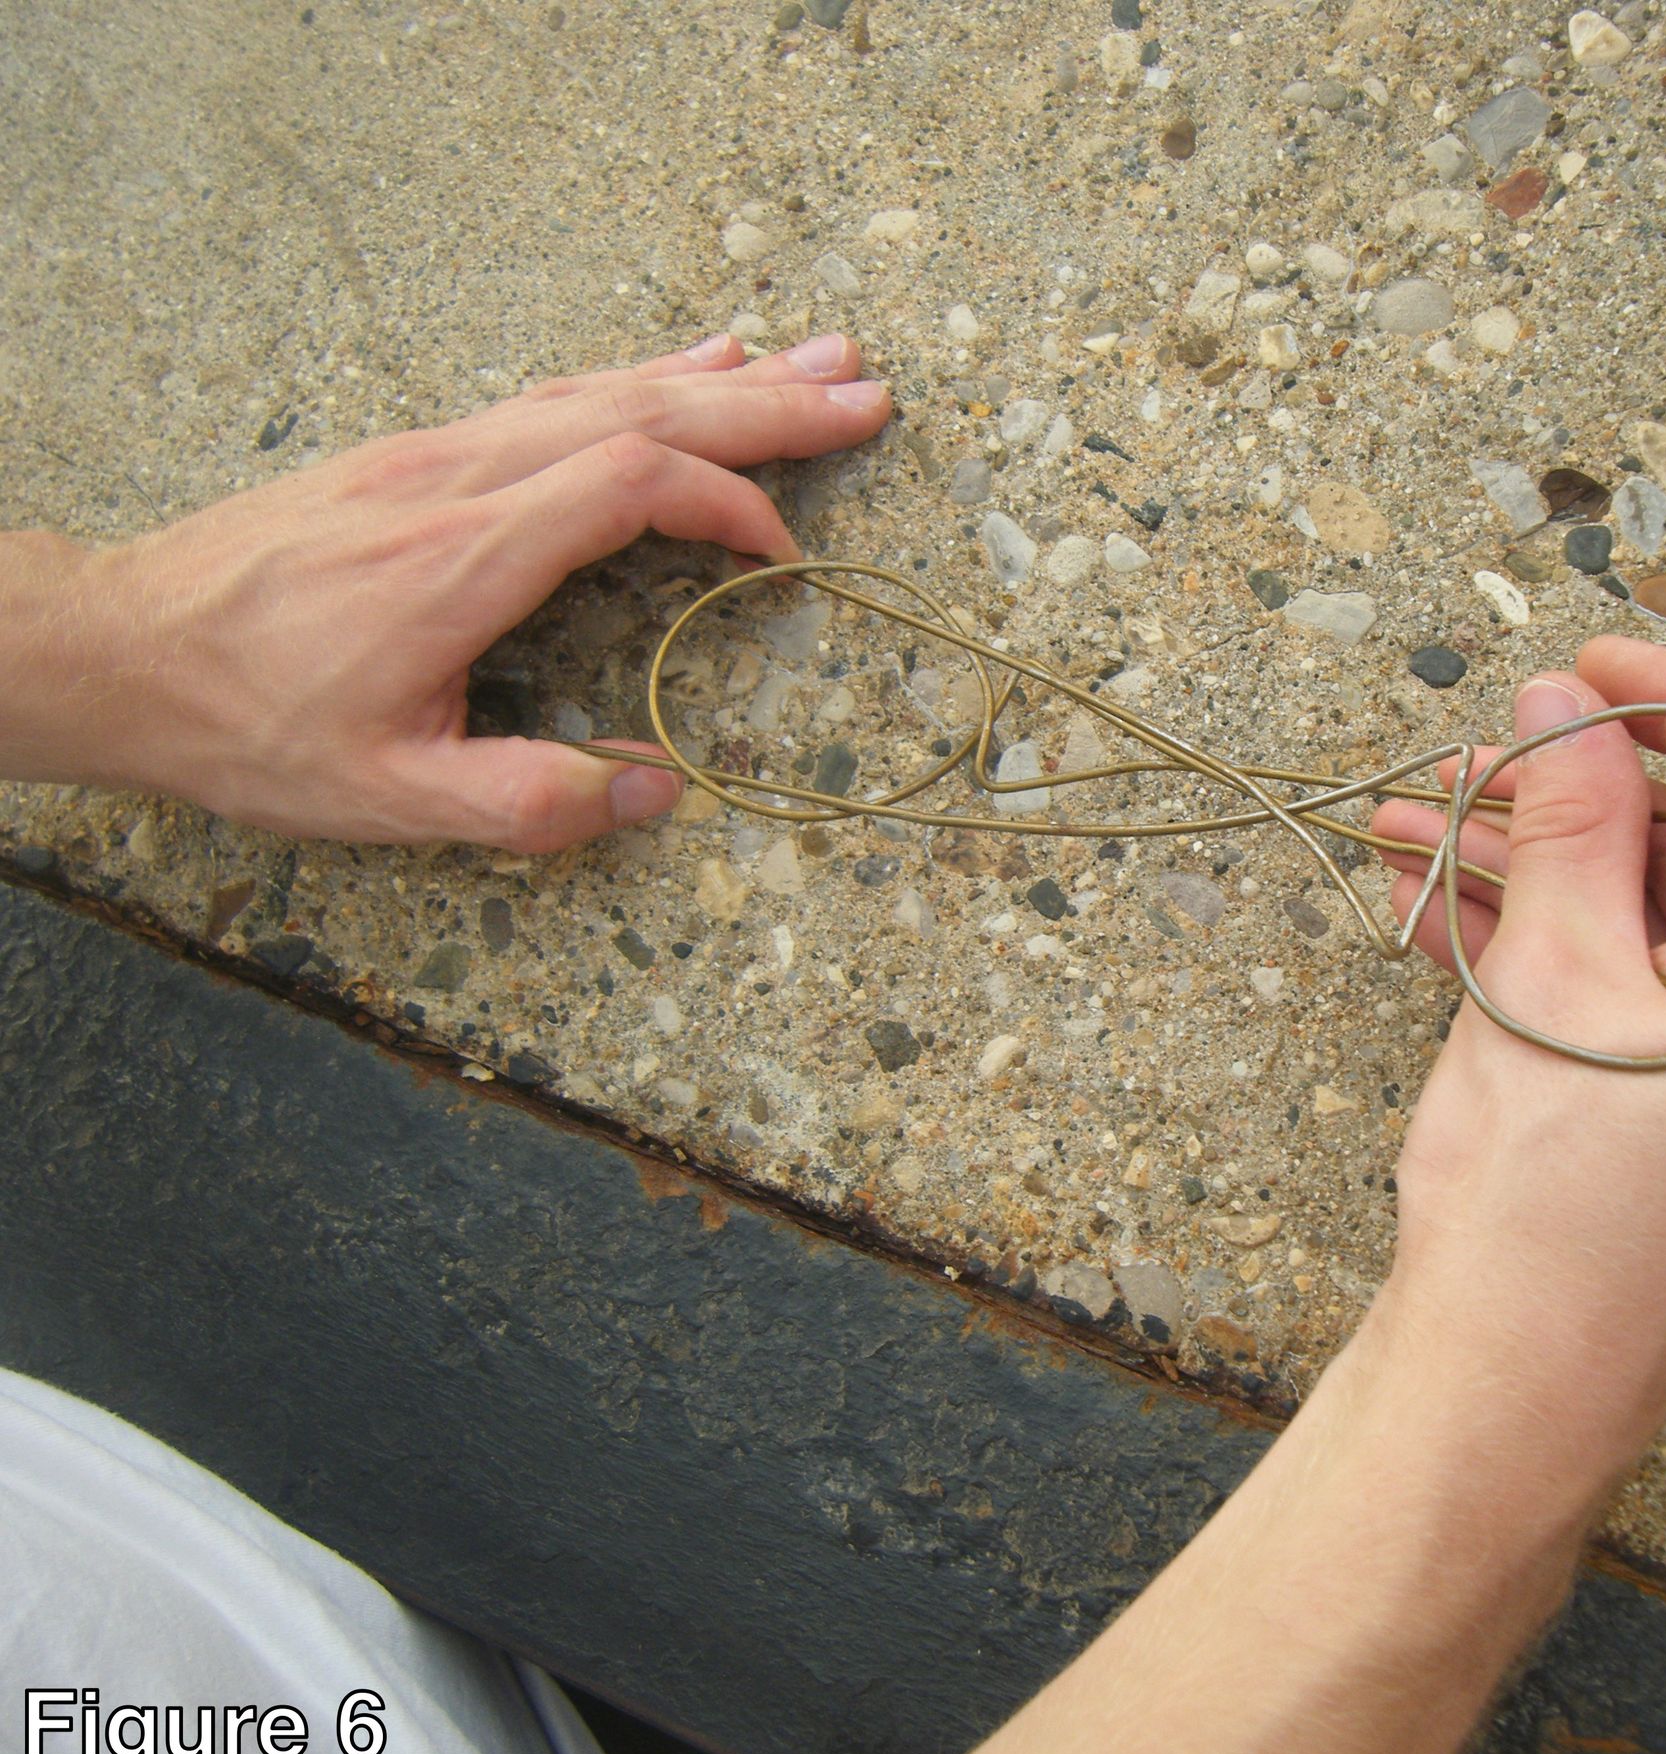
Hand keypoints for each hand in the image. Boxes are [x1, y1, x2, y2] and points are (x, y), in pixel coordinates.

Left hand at [0, 332, 887, 851]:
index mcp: (464, 555)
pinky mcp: (418, 454)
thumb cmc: (248, 723)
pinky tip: (688, 361)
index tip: (782, 559)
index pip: (627, 482)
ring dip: (718, 375)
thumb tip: (656, 790)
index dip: (725, 505)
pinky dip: (639, 374)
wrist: (118, 648)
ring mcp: (436, 452)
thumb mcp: (387, 799)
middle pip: (637, 409)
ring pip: (599, 386)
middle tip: (868, 394)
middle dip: (765, 404)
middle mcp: (458, 478)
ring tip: (814, 362)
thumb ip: (529, 803)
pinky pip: (551, 394)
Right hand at [1369, 636, 1665, 1479]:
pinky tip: (1436, 904)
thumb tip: (1564, 699)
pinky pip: (1634, 995)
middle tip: (1467, 759)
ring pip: (1651, 921)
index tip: (1583, 658)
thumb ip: (1573, 813)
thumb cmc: (1546, 1206)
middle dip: (1574, 791)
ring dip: (1537, 864)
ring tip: (1411, 824)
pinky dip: (1547, 946)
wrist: (1508, 1397)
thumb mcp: (1555, 975)